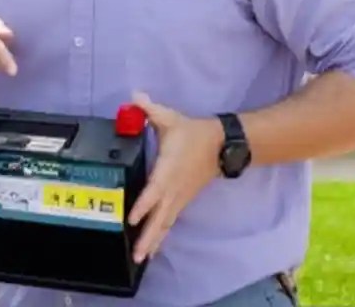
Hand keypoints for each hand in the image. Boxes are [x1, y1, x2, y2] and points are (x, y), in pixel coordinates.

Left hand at [126, 92, 224, 263]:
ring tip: (141, 259)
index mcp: (168, 170)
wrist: (222, 144)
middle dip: (148, 236)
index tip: (132, 218)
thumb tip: (134, 95)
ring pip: (165, 223)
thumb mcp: (170, 118)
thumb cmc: (192, 133)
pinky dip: (160, 235)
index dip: (143, 204)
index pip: (154, 190)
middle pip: (159, 217)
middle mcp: (173, 189)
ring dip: (154, 241)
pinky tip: (152, 248)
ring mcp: (179, 198)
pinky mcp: (182, 201)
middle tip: (136, 255)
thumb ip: (149, 109)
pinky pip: (169, 221)